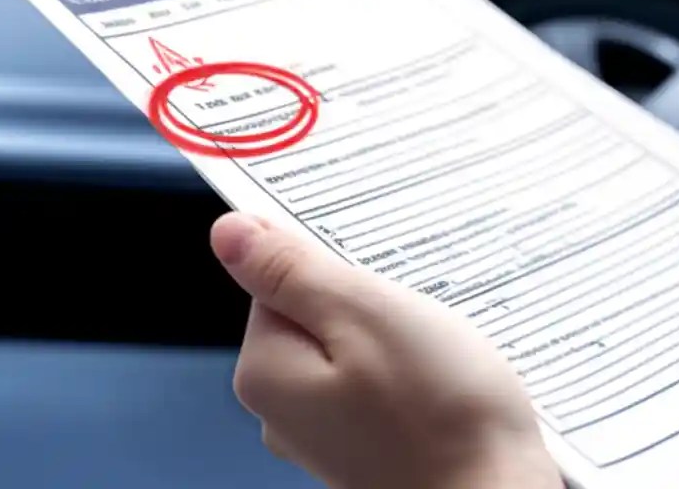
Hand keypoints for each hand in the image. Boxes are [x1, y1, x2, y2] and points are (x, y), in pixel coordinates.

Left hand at [210, 212, 563, 488]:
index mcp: (268, 370)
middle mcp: (285, 410)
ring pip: (358, 348)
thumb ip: (292, 271)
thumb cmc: (441, 418)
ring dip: (400, 338)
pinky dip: (414, 374)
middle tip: (419, 318)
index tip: (380, 280)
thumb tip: (232, 232)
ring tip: (441, 353)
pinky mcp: (370, 446)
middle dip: (372, 303)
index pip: (279, 278)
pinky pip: (383, 384)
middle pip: (318, 314)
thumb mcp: (365, 315)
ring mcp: (329, 434)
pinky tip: (446, 383)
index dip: (337, 267)